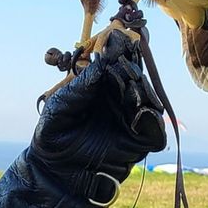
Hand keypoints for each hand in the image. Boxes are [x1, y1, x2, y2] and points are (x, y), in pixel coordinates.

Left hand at [31, 30, 167, 202]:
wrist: (56, 171)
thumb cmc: (54, 135)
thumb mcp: (61, 106)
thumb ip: (82, 86)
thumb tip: (102, 62)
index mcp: (100, 88)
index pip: (114, 65)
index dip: (117, 51)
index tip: (118, 36)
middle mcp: (118, 100)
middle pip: (134, 78)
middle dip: (131, 64)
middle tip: (128, 51)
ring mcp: (131, 120)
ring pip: (146, 99)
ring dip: (140, 87)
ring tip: (130, 78)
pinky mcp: (139, 141)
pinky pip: (153, 128)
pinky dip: (150, 117)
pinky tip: (140, 107)